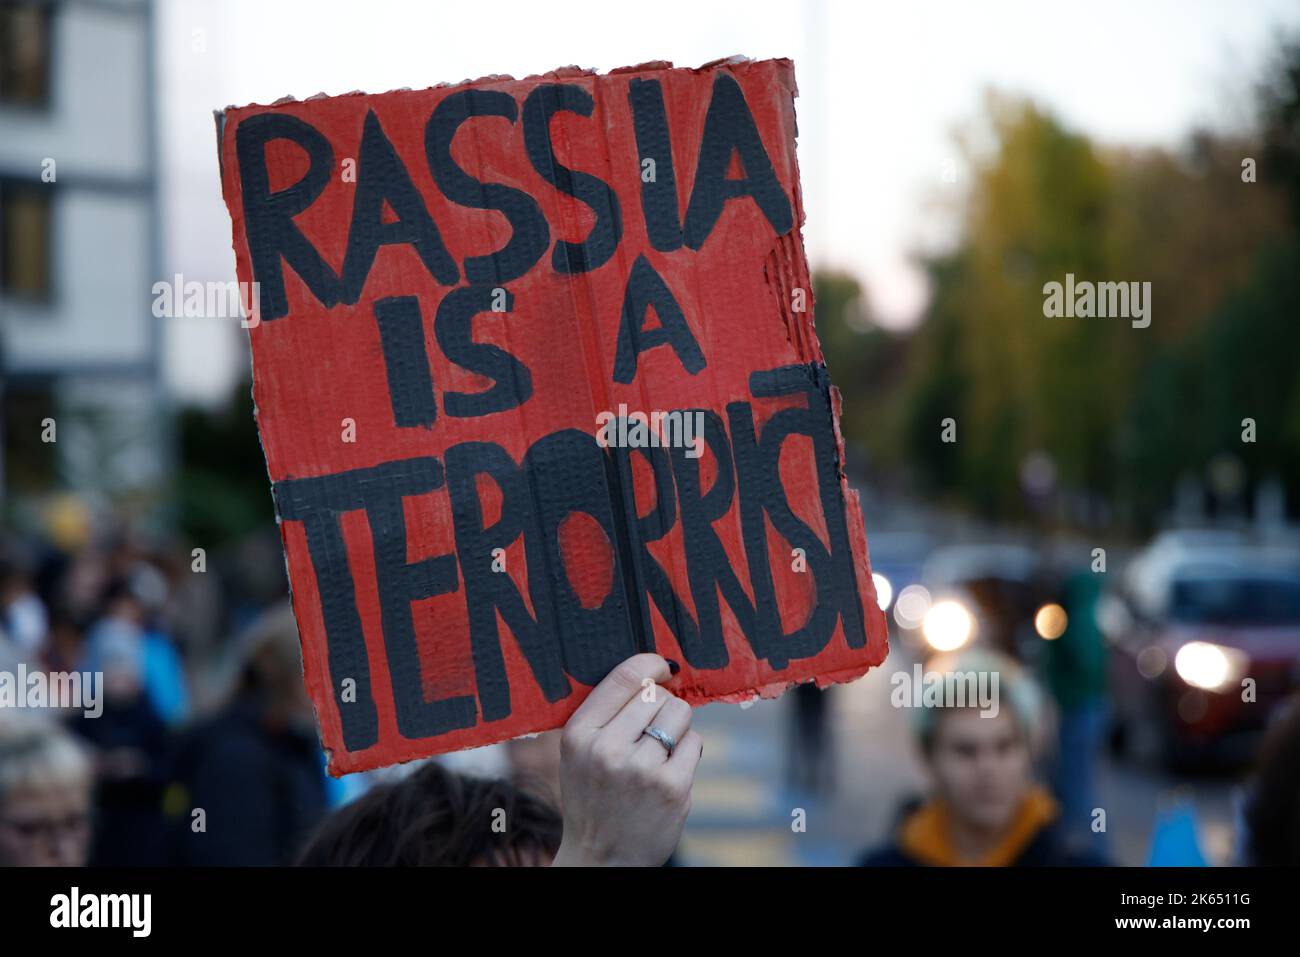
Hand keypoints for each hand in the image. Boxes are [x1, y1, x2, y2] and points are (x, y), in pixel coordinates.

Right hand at [552, 653, 702, 865]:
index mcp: (579, 734)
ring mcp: (641, 770)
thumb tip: (653, 669)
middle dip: (661, 707)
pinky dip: (687, 752)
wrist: (601, 857)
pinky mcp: (671, 788)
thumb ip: (605, 713)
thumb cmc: (593, 796)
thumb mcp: (579, 752)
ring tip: (660, 751)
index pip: (623, 677)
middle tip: (651, 732)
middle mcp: (607, 749)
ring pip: (680, 714)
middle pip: (657, 695)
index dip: (650, 664)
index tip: (663, 667)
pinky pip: (694, 742)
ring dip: (676, 728)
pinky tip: (670, 771)